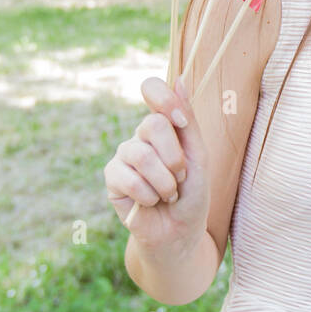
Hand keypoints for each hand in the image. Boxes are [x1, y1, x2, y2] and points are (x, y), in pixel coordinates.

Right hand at [104, 76, 209, 249]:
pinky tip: (150, 203)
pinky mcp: (112, 177)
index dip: (164, 99)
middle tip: (181, 177)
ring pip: (142, 155)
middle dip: (175, 157)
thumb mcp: (198, 156)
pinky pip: (128, 178)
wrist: (180, 232)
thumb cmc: (193, 194)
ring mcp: (124, 155)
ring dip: (164, 182)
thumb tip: (180, 79)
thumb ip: (188, 121)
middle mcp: (141, 135)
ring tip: (168, 194)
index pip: (153, 89)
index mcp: (164, 124)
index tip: (180, 122)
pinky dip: (148, 195)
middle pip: (154, 124)